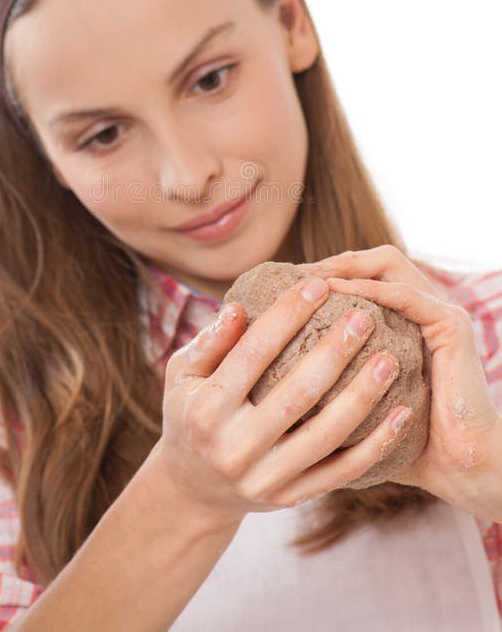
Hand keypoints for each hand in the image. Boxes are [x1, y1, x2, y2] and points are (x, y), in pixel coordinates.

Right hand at [156, 273, 416, 522]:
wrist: (193, 491)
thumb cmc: (189, 414)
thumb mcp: (181, 375)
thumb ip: (209, 342)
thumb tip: (240, 307)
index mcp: (206, 411)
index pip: (252, 355)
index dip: (286, 317)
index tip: (317, 284)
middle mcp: (234, 448)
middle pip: (295, 396)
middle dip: (333, 353)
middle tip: (363, 317)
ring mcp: (265, 479)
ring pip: (326, 436)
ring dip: (363, 396)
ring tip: (390, 360)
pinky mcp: (291, 497)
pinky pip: (342, 472)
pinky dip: (376, 444)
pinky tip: (402, 414)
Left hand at [299, 245, 501, 519]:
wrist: (459, 467)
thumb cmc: (406, 442)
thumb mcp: (358, 403)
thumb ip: (328, 386)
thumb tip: (268, 391)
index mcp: (405, 321)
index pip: (365, 276)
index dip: (328, 273)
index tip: (286, 286)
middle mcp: (423, 309)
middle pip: (375, 260)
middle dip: (333, 261)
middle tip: (295, 275)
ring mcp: (439, 313)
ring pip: (388, 264)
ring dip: (345, 267)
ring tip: (309, 279)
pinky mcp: (451, 325)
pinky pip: (404, 294)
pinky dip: (368, 288)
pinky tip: (337, 293)